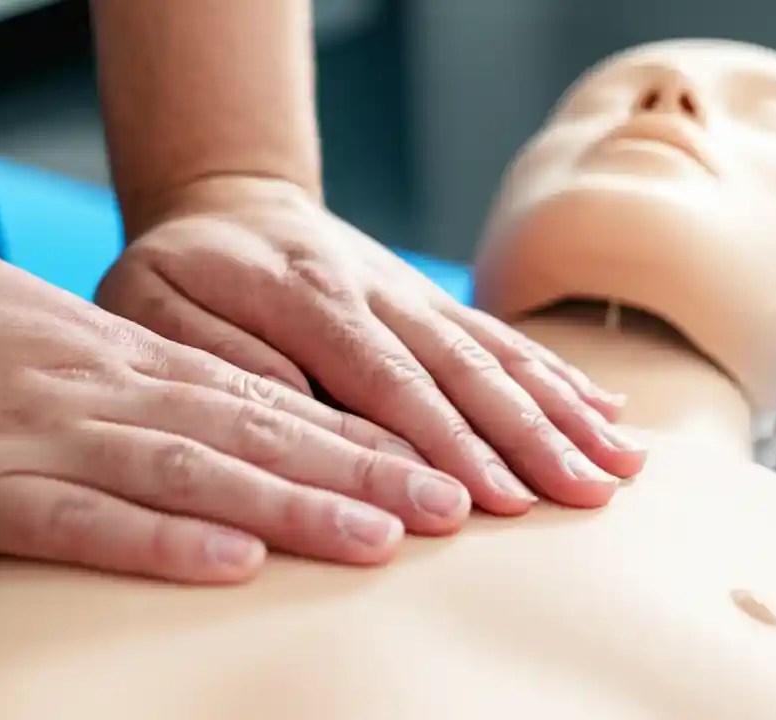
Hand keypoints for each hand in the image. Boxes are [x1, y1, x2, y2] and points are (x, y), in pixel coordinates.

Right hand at [0, 252, 469, 584]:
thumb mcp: (22, 324)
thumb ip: (105, 357)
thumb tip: (171, 380)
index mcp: (110, 354)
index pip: (254, 393)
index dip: (346, 431)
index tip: (424, 459)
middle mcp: (93, 387)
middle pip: (251, 428)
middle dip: (357, 468)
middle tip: (451, 504)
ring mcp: (36, 435)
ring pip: (189, 470)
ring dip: (292, 504)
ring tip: (382, 536)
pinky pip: (79, 520)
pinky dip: (159, 541)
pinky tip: (234, 562)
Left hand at [96, 177, 646, 512]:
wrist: (225, 202)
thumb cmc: (179, 269)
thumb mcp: (155, 306)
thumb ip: (218, 356)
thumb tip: (298, 412)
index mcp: (306, 298)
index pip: (385, 380)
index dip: (442, 441)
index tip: (493, 499)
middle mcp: (375, 293)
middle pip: (460, 370)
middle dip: (526, 436)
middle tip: (582, 496)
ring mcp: (412, 295)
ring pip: (496, 354)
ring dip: (561, 411)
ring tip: (620, 465)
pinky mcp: (430, 303)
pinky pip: (501, 338)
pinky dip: (556, 376)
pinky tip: (610, 412)